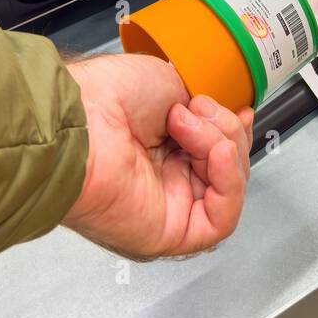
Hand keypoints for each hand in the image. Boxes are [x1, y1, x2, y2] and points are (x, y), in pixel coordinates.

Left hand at [63, 54, 251, 258]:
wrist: (78, 118)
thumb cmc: (105, 97)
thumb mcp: (171, 84)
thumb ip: (205, 107)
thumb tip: (228, 115)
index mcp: (159, 148)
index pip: (215, 150)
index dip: (231, 131)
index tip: (239, 110)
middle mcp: (163, 180)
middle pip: (227, 168)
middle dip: (225, 131)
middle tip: (198, 107)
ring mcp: (168, 207)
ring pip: (229, 189)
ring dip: (222, 147)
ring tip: (187, 123)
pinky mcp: (171, 233)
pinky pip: (221, 219)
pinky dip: (229, 181)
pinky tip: (216, 153)